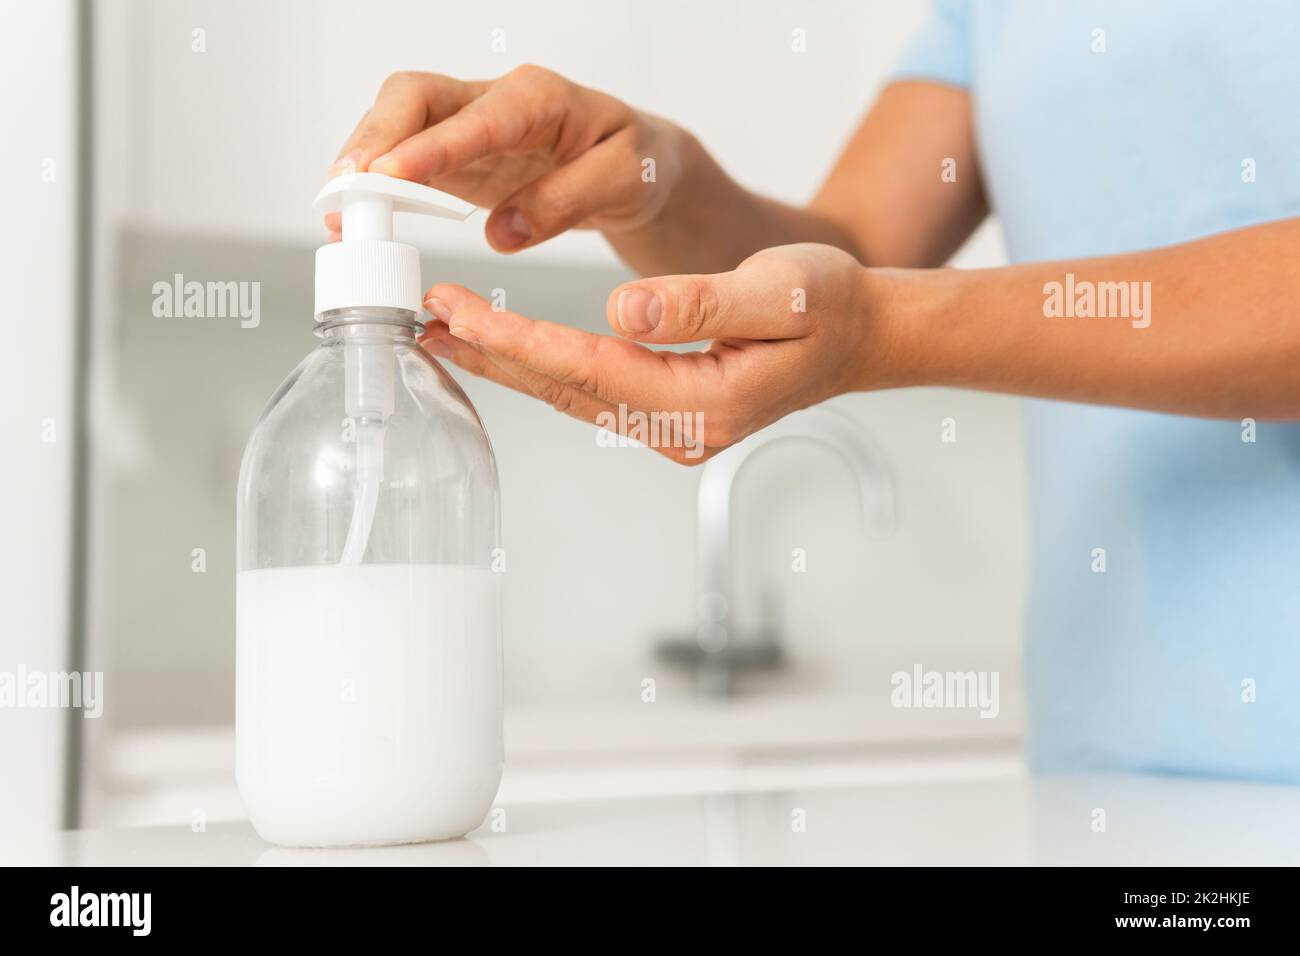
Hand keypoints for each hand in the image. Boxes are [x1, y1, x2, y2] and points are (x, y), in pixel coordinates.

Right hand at [328, 66, 686, 250]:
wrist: (637, 165)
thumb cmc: (634, 163)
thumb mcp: (622, 182)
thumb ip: (565, 202)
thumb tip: (501, 234)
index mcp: (540, 98)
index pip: (475, 116)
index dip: (429, 146)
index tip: (388, 175)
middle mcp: (495, 101)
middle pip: (415, 100)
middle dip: (373, 141)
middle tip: (343, 193)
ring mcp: (468, 127)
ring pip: (398, 125)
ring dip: (361, 165)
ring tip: (336, 214)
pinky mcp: (456, 157)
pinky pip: (403, 159)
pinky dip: (375, 186)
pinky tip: (353, 215)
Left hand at [420, 244, 898, 463]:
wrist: (862, 334)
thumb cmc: (830, 307)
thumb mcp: (781, 291)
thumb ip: (703, 302)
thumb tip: (624, 311)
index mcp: (705, 404)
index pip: (590, 369)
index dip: (519, 342)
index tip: (460, 314)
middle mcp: (680, 428)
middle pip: (567, 391)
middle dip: (494, 356)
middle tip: (425, 320)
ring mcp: (672, 426)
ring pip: (571, 394)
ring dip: (509, 364)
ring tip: (447, 332)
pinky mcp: (667, 411)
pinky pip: (590, 391)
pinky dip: (541, 366)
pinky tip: (507, 348)